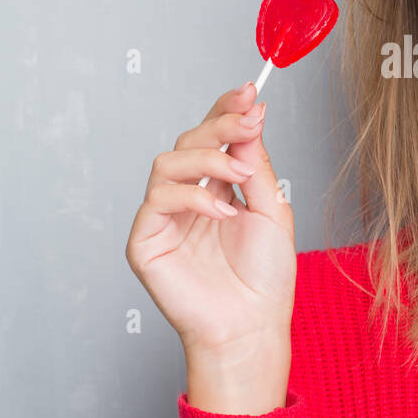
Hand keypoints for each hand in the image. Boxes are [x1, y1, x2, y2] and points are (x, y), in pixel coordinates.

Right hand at [125, 82, 295, 369]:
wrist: (253, 326)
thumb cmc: (265, 278)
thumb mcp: (272, 210)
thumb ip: (256, 165)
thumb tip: (249, 118)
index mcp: (217, 187)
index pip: (212, 137)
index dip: (225, 110)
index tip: (249, 91)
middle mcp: (187, 198)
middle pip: (188, 141)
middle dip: (220, 125)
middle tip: (249, 119)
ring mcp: (163, 218)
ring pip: (167, 162)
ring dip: (207, 158)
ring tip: (241, 175)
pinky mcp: (145, 241)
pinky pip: (158, 200)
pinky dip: (193, 197)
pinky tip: (222, 210)